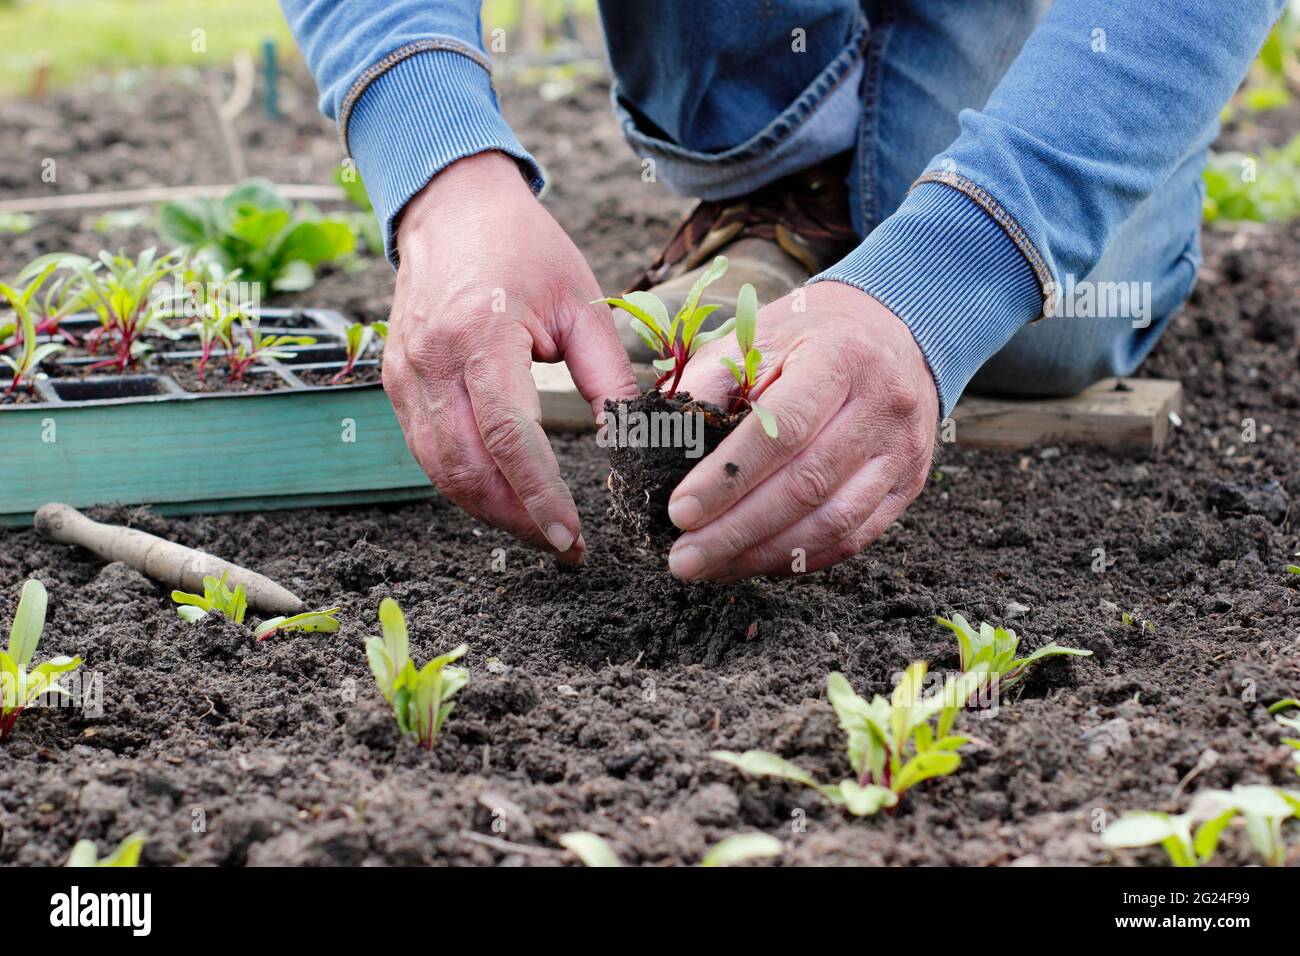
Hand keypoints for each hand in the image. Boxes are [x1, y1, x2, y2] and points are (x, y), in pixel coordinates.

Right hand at [384, 152, 637, 561]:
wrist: (452, 207)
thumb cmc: (524, 249)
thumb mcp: (582, 303)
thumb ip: (609, 377)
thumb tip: (632, 444)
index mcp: (481, 335)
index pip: (510, 437)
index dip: (541, 495)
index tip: (573, 536)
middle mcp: (431, 361)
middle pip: (467, 469)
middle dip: (518, 519)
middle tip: (565, 546)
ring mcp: (404, 374)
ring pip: (441, 471)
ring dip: (491, 511)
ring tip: (540, 530)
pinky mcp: (395, 382)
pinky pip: (428, 452)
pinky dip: (466, 484)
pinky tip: (505, 496)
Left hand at [665, 282, 938, 580]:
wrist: (897, 331)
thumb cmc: (809, 336)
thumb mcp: (757, 337)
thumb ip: (710, 384)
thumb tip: (663, 447)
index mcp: (841, 358)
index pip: (781, 431)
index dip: (727, 478)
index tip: (679, 512)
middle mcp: (882, 406)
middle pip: (806, 486)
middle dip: (736, 531)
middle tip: (683, 560)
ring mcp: (902, 451)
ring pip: (834, 522)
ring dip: (764, 554)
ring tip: (711, 568)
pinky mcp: (908, 485)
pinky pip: (854, 537)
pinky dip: (800, 557)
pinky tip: (754, 562)